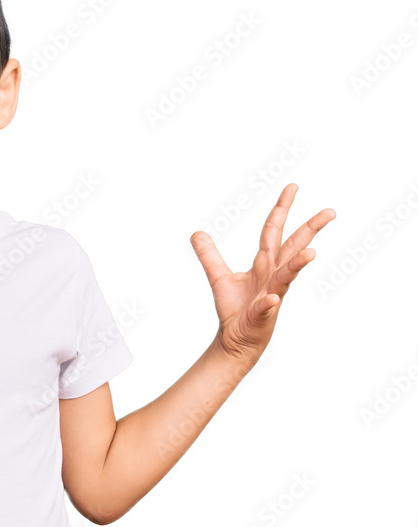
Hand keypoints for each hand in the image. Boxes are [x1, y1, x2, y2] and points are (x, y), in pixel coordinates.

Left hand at [189, 183, 335, 362]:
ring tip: (310, 254)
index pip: (273, 231)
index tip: (293, 187)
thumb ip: (210, 255)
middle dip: (310, 229)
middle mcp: (272, 276)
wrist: (235, 339)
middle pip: (293, 247)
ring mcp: (271, 294)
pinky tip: (271, 300)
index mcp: (264, 264)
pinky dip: (269, 303)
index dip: (281, 209)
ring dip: (298, 265)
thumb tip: (196, 234)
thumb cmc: (235, 310)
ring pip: (287, 276)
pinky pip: (267, 307)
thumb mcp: (218, 277)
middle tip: (330, 212)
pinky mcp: (263, 314)